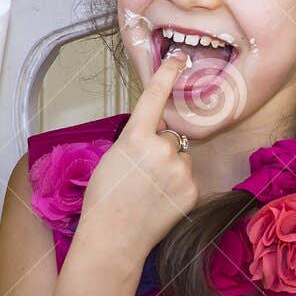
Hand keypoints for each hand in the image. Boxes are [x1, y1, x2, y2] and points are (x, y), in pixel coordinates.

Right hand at [79, 49, 196, 254]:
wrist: (113, 238)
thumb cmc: (104, 198)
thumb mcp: (112, 157)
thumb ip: (135, 139)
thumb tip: (153, 133)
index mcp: (135, 137)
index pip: (154, 97)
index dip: (166, 74)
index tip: (178, 57)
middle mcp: (161, 149)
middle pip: (168, 135)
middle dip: (159, 146)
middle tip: (140, 173)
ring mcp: (180, 170)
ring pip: (180, 156)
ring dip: (170, 166)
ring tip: (149, 190)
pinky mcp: (192, 190)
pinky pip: (187, 176)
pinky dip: (176, 184)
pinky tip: (160, 200)